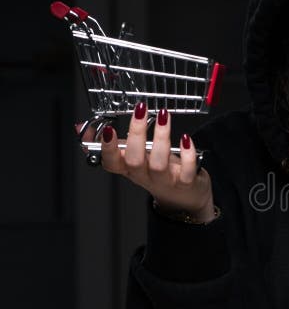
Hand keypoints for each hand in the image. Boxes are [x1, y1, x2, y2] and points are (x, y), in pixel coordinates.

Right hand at [74, 103, 215, 221]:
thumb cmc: (158, 172)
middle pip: (135, 160)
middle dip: (136, 135)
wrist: (185, 197)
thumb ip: (111, 143)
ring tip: (163, 116)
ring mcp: (166, 180)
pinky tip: (186, 139)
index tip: (107, 129)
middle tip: (140, 111)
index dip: (107, 148)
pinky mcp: (187, 183)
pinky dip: (187, 155)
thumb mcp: (132, 157)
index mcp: (129, 169)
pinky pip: (187, 171)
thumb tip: (81, 128)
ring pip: (159, 163)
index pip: (111, 163)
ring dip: (161, 138)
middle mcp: (145, 175)